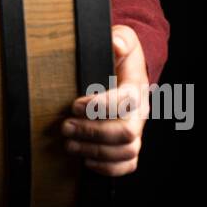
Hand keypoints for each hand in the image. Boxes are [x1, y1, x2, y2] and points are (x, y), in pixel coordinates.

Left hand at [60, 25, 149, 176]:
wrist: (128, 70)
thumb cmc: (121, 55)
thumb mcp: (123, 38)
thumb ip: (120, 38)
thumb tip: (115, 44)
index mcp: (137, 88)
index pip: (126, 101)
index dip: (100, 106)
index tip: (75, 104)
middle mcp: (140, 113)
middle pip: (126, 132)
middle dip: (92, 132)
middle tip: (66, 126)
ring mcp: (136, 130)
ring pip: (126, 152)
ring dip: (95, 150)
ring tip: (69, 144)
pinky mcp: (129, 145)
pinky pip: (127, 165)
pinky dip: (107, 168)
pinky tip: (86, 160)